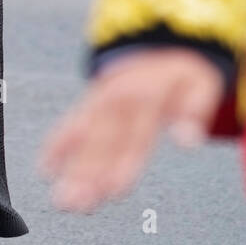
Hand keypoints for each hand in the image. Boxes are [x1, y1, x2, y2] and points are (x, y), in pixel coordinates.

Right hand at [38, 48, 225, 210]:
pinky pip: (71, 124)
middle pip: (103, 142)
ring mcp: (101, 101)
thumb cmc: (181, 75)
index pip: (135, 137)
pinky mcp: (90, 103)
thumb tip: (189, 142)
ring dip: (72, 168)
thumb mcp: (199, 85)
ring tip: (62, 200)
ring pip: (84, 138)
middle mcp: (118, 99)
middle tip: (77, 203)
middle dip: (88, 174)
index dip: (124, 163)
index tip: (115, 190)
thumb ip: (194, 113)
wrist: (157, 41)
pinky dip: (57, 144)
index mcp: (146, 97)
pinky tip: (46, 168)